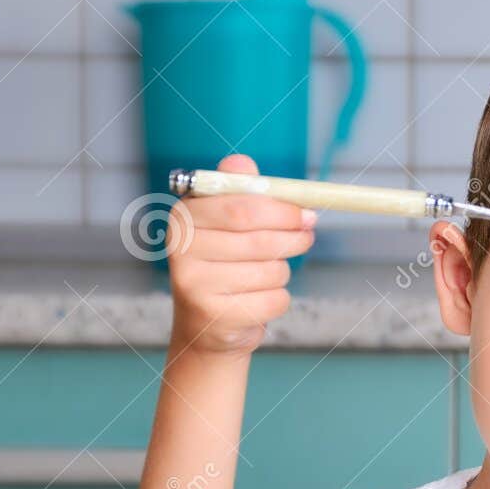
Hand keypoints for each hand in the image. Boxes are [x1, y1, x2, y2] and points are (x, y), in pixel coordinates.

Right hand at [167, 154, 314, 355]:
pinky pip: (273, 300)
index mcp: (184, 217)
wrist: (206, 326)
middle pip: (259, 239)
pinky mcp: (214, 315)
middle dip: (292, 237)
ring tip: (267, 273)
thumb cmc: (223, 264)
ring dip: (282, 271)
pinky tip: (258, 299)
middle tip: (308, 235)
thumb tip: (242, 162)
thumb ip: (237, 190)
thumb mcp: (224, 223)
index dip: (282, 210)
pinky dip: (277, 299)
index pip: (242, 207)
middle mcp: (182, 249)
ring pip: (270, 271)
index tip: (306, 213)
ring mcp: (194, 284)